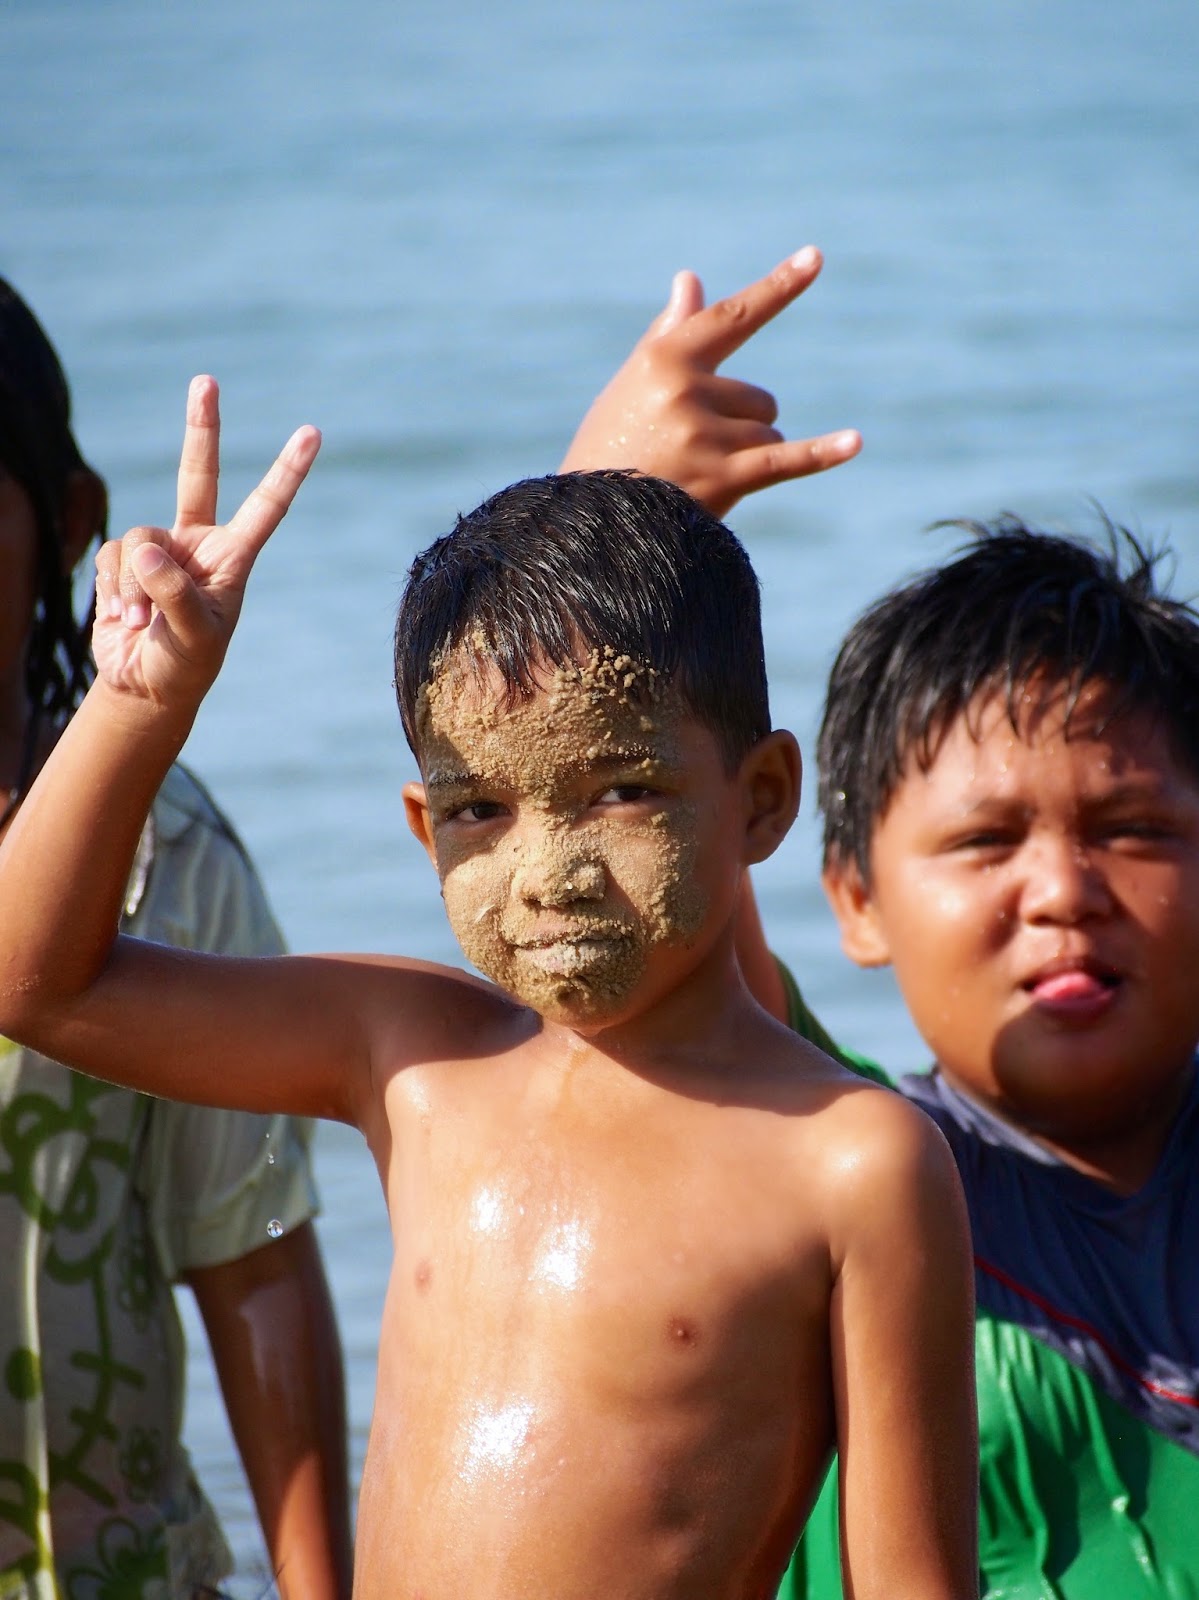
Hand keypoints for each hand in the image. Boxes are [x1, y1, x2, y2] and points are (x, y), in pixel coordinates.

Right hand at [93, 376, 319, 710]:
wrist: (145, 686)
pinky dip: (116, 588)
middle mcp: (198, 544)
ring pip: (138, 538)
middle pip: (199, 474)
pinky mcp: (124, 559)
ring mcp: (159, 548)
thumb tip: (144, 547)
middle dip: (201, 427)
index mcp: (233, 558)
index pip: (266, 507)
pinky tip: (125, 619)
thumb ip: (174, 593)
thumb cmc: (185, 664)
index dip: (288, 469)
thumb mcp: (194, 636)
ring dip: (135, 585)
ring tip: (144, 622)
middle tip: (206, 380)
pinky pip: (114, 556)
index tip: (312, 432)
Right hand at [559, 247, 859, 518]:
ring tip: (697, 478)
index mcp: (663, 359)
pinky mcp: (722, 477)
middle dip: (739, 427)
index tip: (816, 257)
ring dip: (746, 458)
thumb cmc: (612, 450)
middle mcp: (685, 390)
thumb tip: (690, 280)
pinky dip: (822, 453)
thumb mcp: (632, 387)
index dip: (778, 288)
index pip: (732, 317)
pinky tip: (854, 442)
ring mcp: (704, 434)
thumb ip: (668, 334)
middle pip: (759, 399)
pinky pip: (785, 460)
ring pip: (767, 433)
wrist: (592, 526)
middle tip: (691, 454)